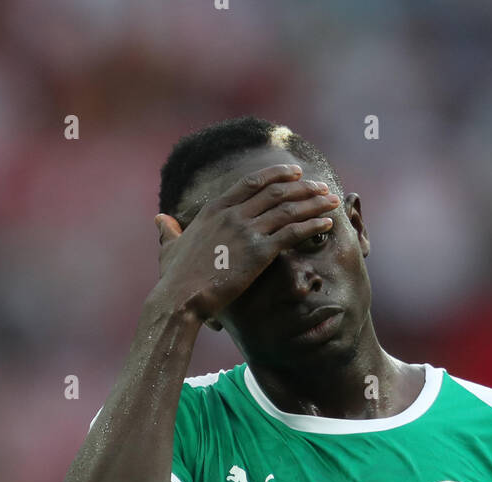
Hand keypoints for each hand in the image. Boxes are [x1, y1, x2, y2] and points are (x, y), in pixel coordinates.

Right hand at [150, 163, 339, 324]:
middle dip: (303, 187)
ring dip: (314, 203)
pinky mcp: (259, 252)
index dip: (277, 175)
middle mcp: (233, 214)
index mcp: (215, 209)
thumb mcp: (169, 248)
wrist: (181, 297)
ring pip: (288, 209)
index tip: (295, 173)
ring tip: (331, 201)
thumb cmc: (175, 279)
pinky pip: (292, 233)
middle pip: (276, 192)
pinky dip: (312, 225)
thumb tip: (160, 220)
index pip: (252, 183)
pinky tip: (327, 224)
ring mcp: (247, 231)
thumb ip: (168, 232)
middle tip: (322, 187)